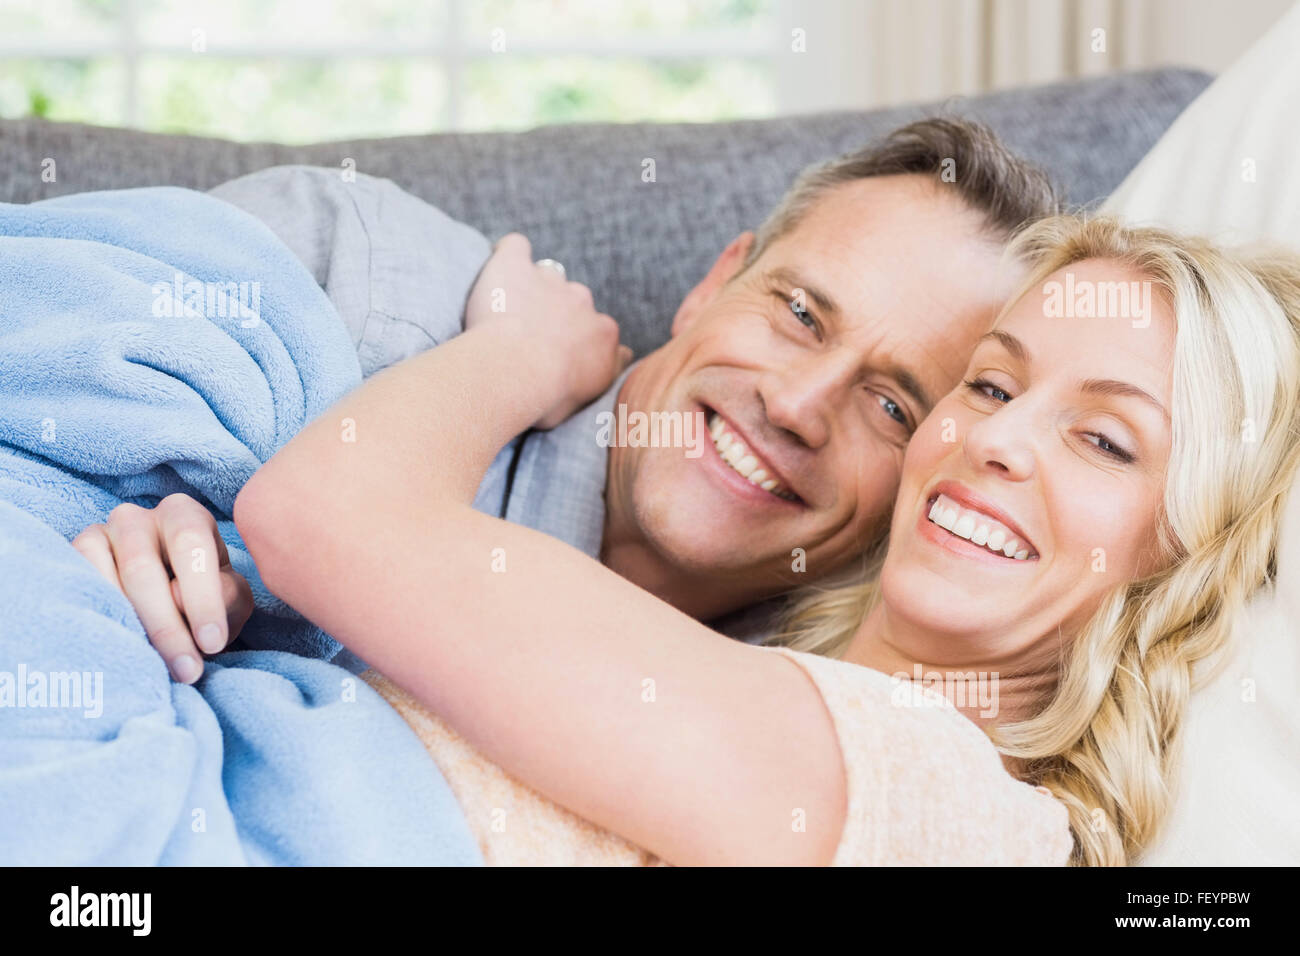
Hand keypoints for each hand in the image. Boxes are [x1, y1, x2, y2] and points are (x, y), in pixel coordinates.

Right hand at [71, 493, 254, 683]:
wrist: (163, 603)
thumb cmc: (204, 598)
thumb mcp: (230, 598)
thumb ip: (225, 596)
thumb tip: (178, 596)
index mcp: (184, 516)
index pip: (192, 546)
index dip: (201, 597)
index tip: (211, 644)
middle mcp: (137, 518)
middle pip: (142, 569)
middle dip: (166, 626)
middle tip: (186, 670)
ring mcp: (97, 535)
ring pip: (106, 582)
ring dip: (129, 629)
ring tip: (151, 667)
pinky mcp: (70, 558)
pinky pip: (78, 588)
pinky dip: (98, 620)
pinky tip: (118, 647)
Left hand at [466, 233, 630, 428]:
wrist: (513, 373)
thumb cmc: (541, 399)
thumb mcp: (582, 402)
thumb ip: (595, 379)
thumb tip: (609, 367)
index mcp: (603, 334)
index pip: (599, 332)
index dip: (578, 342)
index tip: (558, 356)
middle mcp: (583, 302)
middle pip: (573, 302)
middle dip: (553, 315)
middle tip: (525, 340)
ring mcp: (550, 281)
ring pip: (545, 277)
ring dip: (530, 289)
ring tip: (505, 312)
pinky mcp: (516, 265)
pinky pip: (514, 247)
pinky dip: (506, 255)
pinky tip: (496, 270)